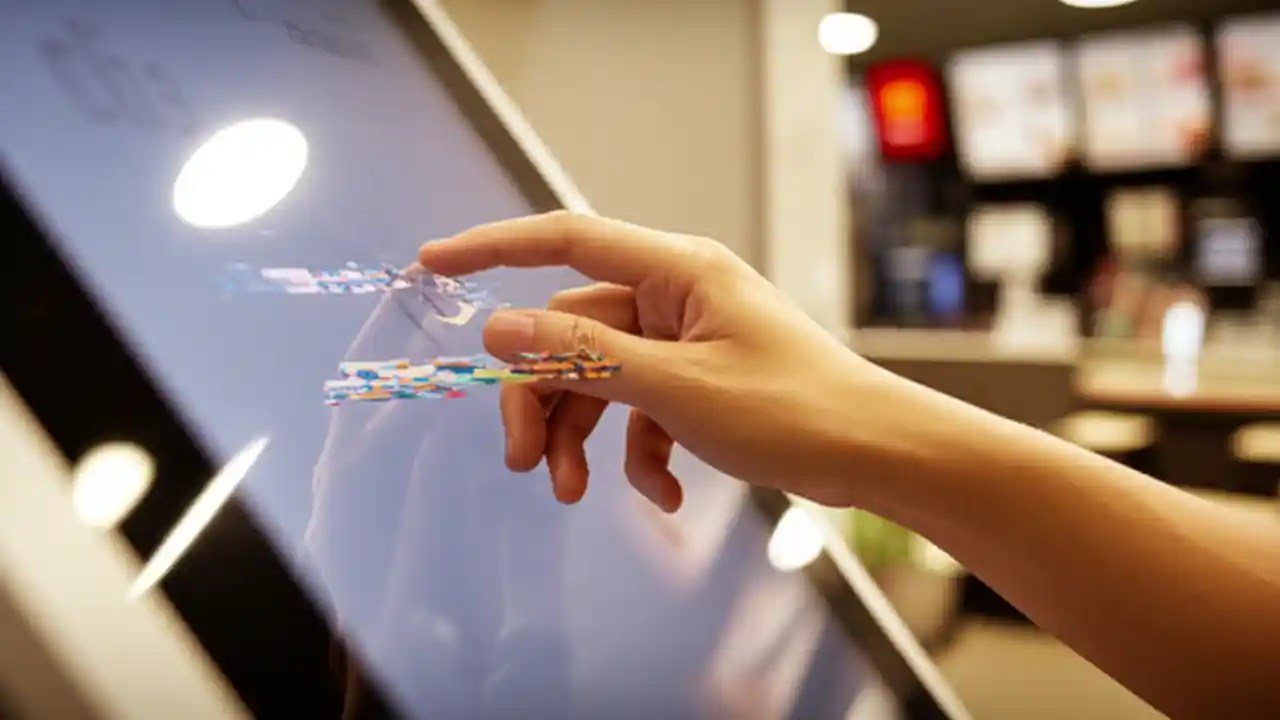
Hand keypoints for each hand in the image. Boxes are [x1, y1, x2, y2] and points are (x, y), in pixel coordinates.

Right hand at [418, 212, 878, 511]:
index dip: (493, 248)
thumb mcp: (676, 388)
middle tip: (521, 464)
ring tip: (575, 493)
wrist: (875, 454)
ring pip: (599, 377)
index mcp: (675, 271)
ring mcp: (685, 340)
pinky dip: (639, 454)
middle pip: (571, 333)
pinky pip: (640, 408)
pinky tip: (665, 495)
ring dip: (580, 435)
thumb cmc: (793, 409)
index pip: (566, 241)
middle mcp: (675, 296)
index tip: (432, 264)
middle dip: (542, 398)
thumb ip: (585, 357)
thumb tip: (499, 328)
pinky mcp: (697, 380)